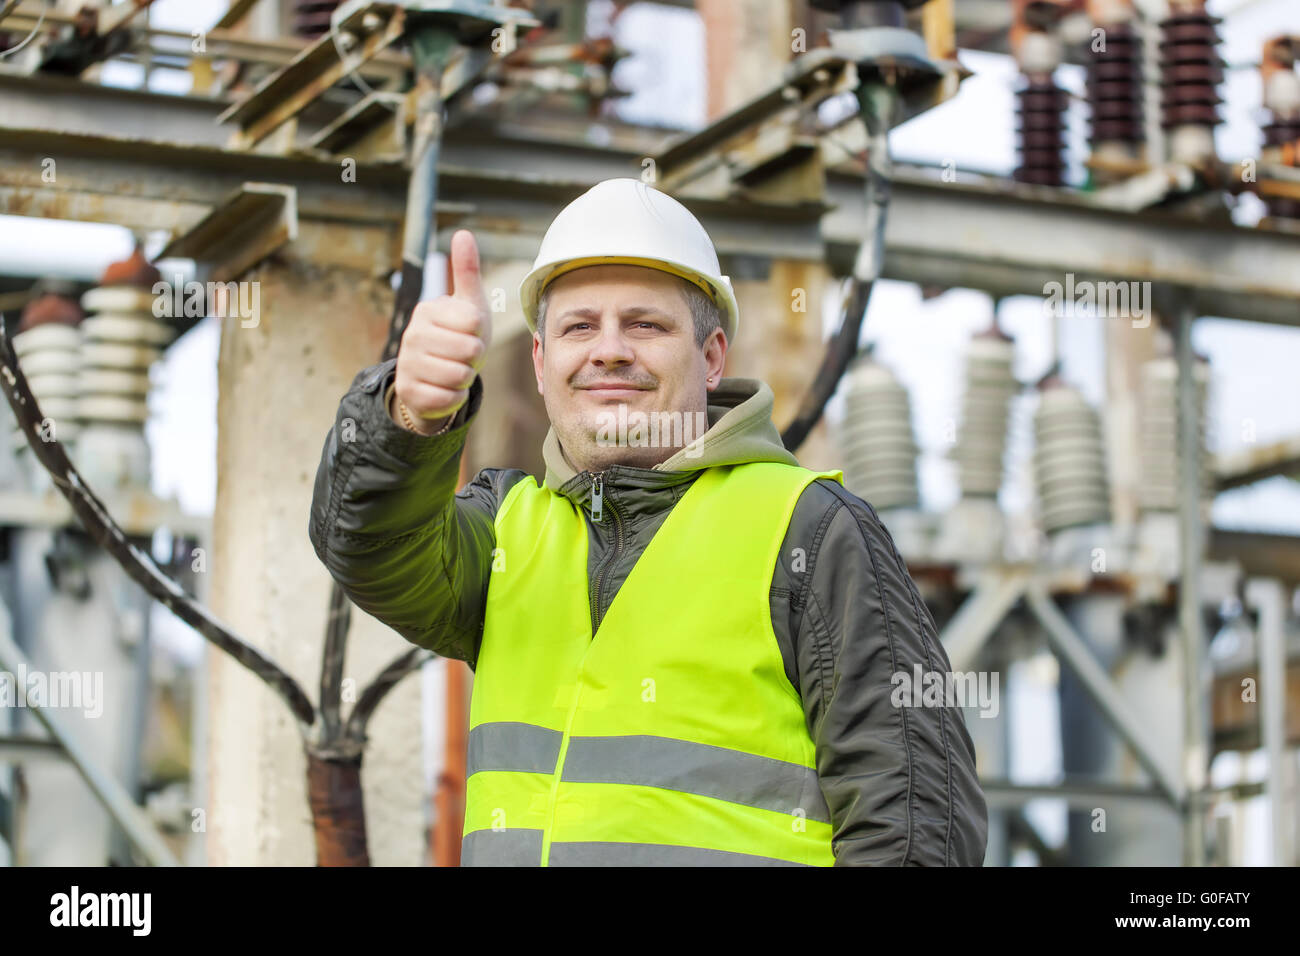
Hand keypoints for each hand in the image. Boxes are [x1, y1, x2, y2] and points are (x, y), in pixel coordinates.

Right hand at [393, 229, 490, 431]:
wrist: (435, 376)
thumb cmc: (458, 335)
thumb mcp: (468, 304)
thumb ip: (467, 271)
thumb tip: (463, 232)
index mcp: (428, 310)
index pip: (475, 322)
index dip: (480, 333)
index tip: (469, 334)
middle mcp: (413, 334)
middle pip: (470, 350)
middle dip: (475, 358)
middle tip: (463, 355)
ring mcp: (407, 363)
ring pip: (459, 375)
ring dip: (466, 377)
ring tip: (455, 370)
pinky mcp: (409, 391)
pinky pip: (448, 398)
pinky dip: (455, 397)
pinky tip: (446, 388)